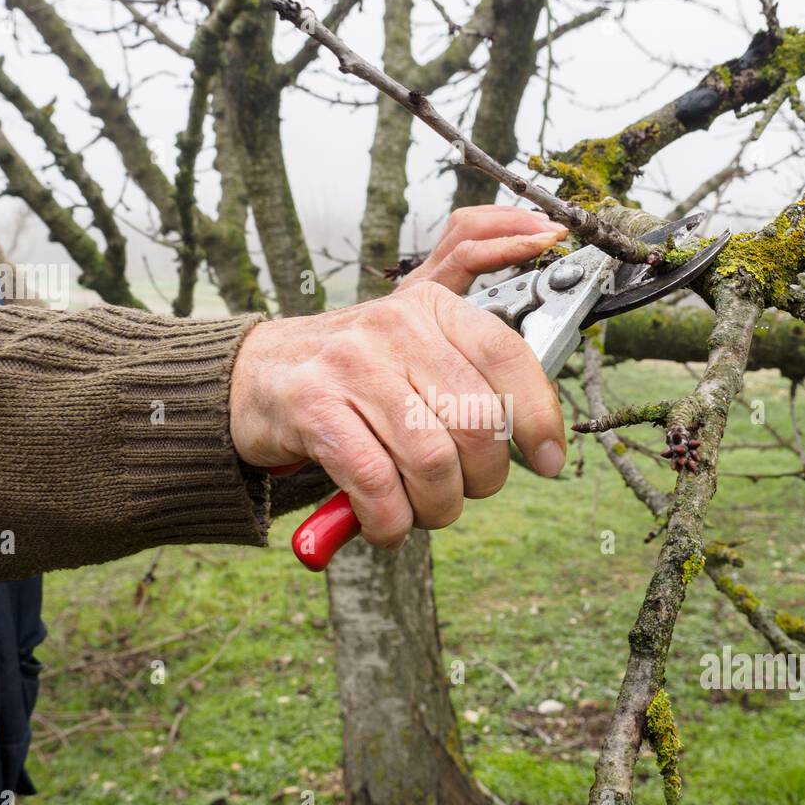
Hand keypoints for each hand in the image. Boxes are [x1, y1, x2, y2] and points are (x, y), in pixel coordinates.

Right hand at [228, 206, 567, 548]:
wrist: (256, 377)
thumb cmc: (357, 369)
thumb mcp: (417, 329)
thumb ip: (477, 314)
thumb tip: (544, 282)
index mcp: (432, 305)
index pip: (508, 355)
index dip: (538, 414)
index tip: (549, 458)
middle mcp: (395, 327)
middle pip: (477, 423)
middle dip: (482, 477)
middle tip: (463, 489)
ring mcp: (352, 365)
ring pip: (431, 461)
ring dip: (434, 506)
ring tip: (422, 508)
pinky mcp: (313, 408)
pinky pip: (376, 482)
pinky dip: (389, 520)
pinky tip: (385, 522)